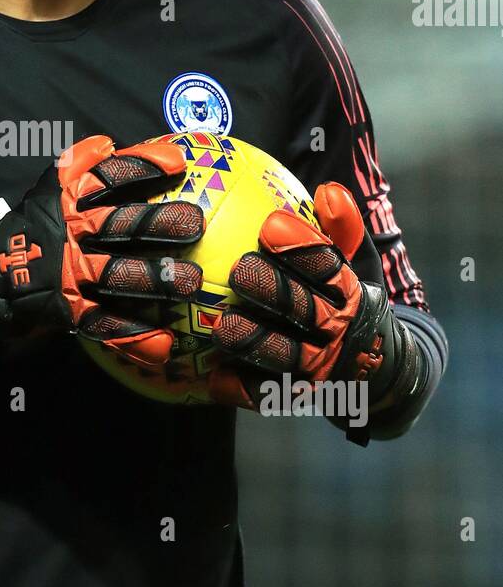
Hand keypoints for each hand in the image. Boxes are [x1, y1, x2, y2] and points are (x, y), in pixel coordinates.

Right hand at [0, 134, 205, 375]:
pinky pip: (104, 323)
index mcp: (67, 200)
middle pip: (118, 224)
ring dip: (153, 278)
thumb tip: (108, 143)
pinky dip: (133, 336)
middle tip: (195, 224)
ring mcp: (68, 272)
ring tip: (190, 283)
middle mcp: (69, 233)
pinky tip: (164, 346)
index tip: (179, 162)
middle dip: (157, 222)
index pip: (107, 176)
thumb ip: (76, 168)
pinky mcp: (66, 308)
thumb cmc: (28, 233)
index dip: (141, 165)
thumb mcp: (45, 193)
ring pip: (116, 273)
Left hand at [208, 182, 422, 419]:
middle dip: (275, 292)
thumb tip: (330, 191)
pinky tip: (213, 376)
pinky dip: (242, 387)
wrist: (373, 369)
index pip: (330, 269)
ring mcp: (320, 369)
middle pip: (306, 312)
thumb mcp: (350, 265)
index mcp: (352, 295)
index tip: (269, 226)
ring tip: (223, 327)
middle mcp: (338, 334)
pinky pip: (268, 394)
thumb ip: (339, 230)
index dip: (303, 248)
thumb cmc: (343, 300)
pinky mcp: (298, 396)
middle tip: (239, 271)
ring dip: (255, 341)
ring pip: (286, 356)